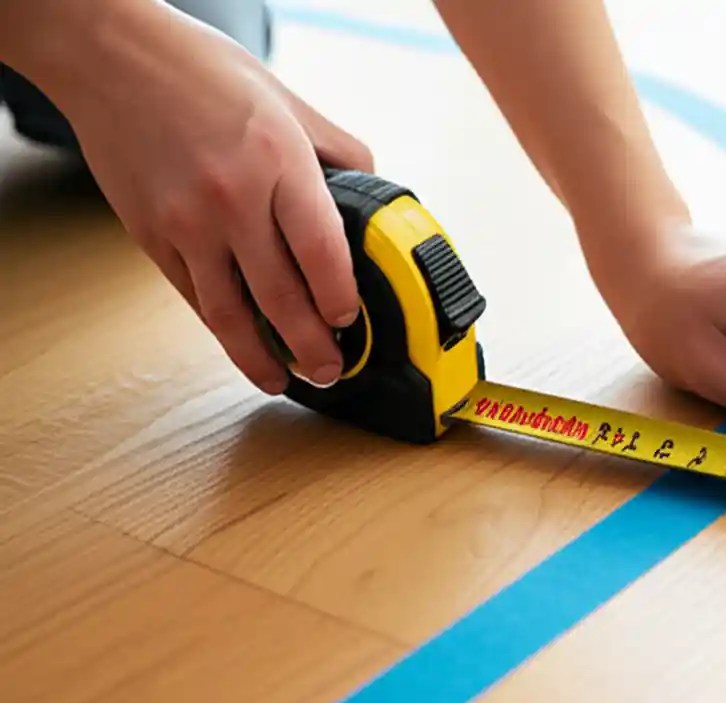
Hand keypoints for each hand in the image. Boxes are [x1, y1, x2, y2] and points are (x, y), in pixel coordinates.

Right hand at [37, 1, 372, 392]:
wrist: (111, 56)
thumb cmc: (201, 71)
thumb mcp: (289, 102)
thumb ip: (338, 152)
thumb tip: (372, 197)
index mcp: (277, 161)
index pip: (321, 251)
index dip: (340, 297)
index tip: (351, 320)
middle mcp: (231, 198)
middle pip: (280, 296)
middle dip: (310, 346)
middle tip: (330, 370)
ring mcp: (186, 223)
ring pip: (230, 314)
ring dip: (260, 358)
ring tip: (285, 380)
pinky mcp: (150, 236)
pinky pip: (193, 297)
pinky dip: (220, 329)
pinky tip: (240, 345)